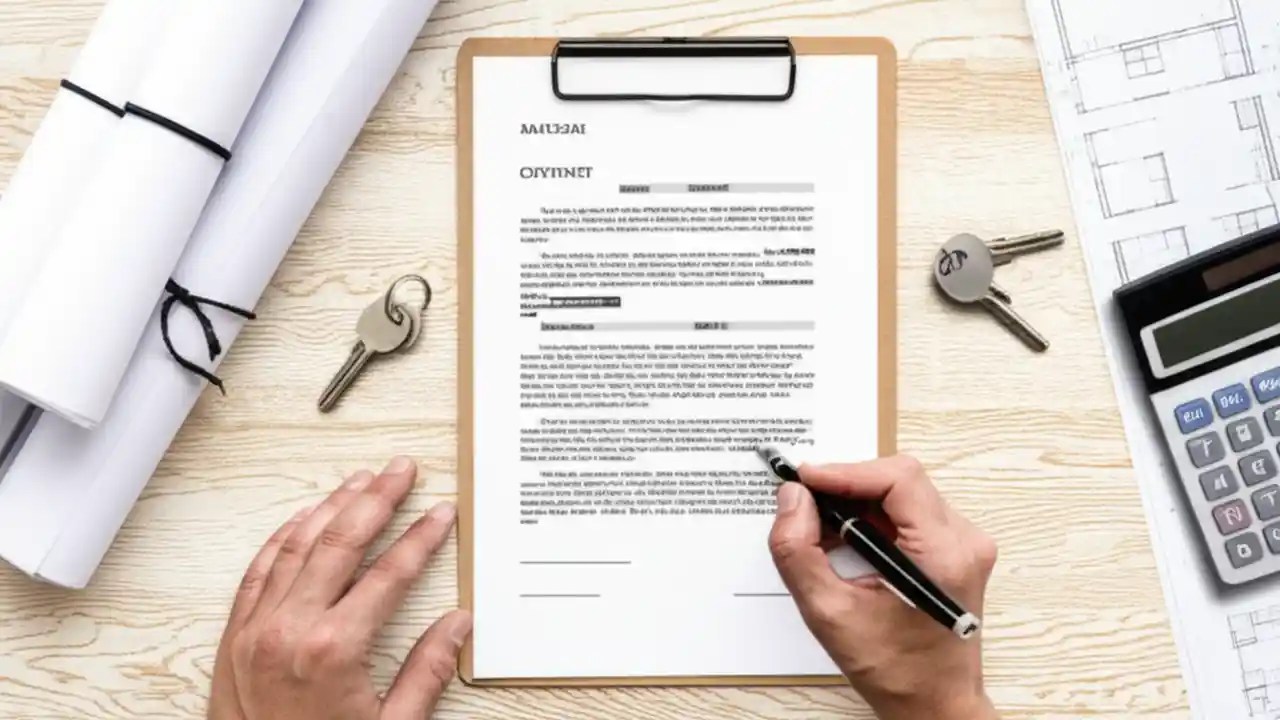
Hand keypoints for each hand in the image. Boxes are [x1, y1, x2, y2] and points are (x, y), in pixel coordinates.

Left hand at [208, 456, 470, 719]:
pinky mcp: (233, 641)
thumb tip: (456, 624)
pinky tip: (301, 521)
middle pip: (341, 542)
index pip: (390, 572)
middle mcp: (290, 629)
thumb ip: (427, 672)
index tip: (441, 514)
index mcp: (335, 648)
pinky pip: (257, 572)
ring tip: (360, 482)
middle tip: (402, 471)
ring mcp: (255, 632)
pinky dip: (282, 539)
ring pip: (296, 546)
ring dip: (331, 507)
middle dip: (377, 499)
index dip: (421, 538)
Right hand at [769, 456, 998, 719]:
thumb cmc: (895, 670)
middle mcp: (964, 542)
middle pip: (900, 480)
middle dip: (848, 485)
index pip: (898, 479)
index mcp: (944, 555)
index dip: (846, 471)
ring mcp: (964, 544)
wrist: (934, 703)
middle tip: (806, 502)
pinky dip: (873, 517)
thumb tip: (792, 499)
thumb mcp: (829, 613)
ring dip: (858, 501)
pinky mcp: (955, 549)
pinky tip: (845, 540)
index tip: (806, 479)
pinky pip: (910, 512)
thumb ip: (799, 552)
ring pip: (903, 492)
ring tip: (822, 527)